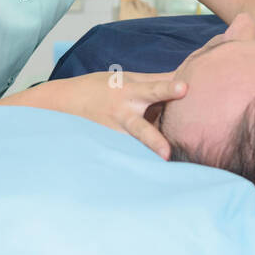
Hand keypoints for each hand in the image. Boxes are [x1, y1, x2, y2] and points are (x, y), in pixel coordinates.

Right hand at [27, 71, 186, 157]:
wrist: (66, 102)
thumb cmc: (104, 87)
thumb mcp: (128, 78)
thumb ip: (157, 80)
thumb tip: (187, 76)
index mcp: (130, 93)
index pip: (153, 90)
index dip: (168, 89)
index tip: (184, 88)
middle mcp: (123, 116)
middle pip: (140, 130)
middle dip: (153, 141)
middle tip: (167, 154)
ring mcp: (114, 136)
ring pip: (132, 149)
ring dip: (145, 158)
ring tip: (160, 171)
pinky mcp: (109, 148)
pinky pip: (127, 156)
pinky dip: (137, 163)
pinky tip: (149, 178)